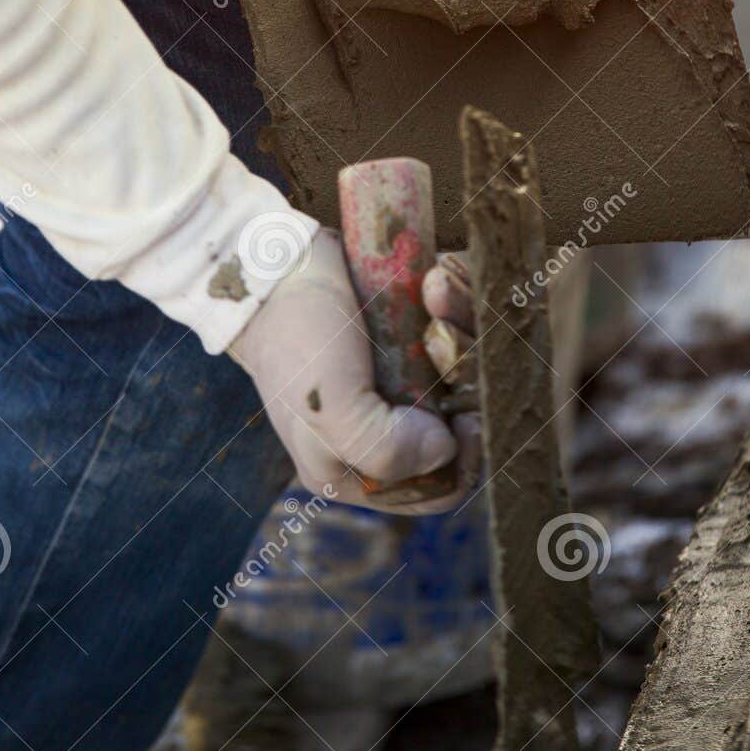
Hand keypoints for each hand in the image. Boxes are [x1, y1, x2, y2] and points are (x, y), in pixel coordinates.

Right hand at [229, 229, 479, 514]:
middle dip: (464, 373)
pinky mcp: (417, 324)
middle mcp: (391, 423)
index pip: (439, 489)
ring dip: (463, 323)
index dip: (465, 460)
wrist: (277, 260)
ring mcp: (407, 371)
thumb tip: (445, 447)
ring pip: (472, 362)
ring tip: (434, 292)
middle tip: (439, 338)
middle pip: (466, 418)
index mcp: (359, 466)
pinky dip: (458, 296)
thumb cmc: (296, 339)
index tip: (466, 419)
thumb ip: (386, 451)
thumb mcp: (328, 410)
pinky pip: (463, 319)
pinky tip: (434, 278)